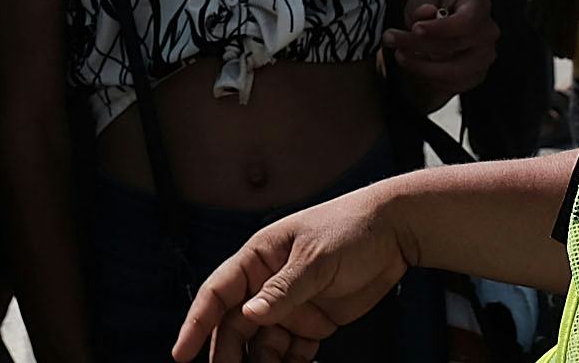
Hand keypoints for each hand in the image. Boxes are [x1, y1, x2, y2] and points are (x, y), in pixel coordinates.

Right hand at [173, 185, 413, 362]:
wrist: (396, 232)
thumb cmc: (351, 228)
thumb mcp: (316, 257)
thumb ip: (284, 289)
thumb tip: (249, 315)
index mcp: (259, 258)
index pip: (218, 292)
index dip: (196, 322)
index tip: (181, 353)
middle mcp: (268, 284)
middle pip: (236, 327)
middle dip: (227, 356)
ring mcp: (291, 305)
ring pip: (262, 345)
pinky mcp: (313, 322)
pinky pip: (292, 354)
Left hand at [383, 0, 496, 104]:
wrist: (439, 27)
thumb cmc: (432, 9)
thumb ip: (422, 5)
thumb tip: (426, 12)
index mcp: (478, 4)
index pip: (467, 20)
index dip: (441, 27)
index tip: (415, 28)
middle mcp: (488, 31)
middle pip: (456, 45)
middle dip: (419, 44)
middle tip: (391, 39)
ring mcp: (485, 56)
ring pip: (454, 70)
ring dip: (422, 65)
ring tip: (399, 54)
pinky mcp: (476, 76)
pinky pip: (453, 85)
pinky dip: (430, 78)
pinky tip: (414, 65)